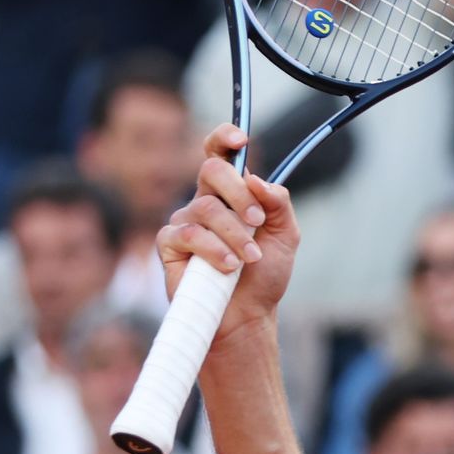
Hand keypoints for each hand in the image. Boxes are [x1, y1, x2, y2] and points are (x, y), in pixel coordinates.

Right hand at [160, 125, 295, 342]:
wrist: (248, 315)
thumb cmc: (264, 276)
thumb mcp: (285, 236)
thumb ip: (278, 204)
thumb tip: (258, 181)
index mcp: (230, 194)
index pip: (219, 154)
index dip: (224, 138)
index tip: (241, 139)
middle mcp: (204, 202)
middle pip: (212, 170)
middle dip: (239, 194)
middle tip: (257, 222)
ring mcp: (184, 222)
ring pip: (205, 207)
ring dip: (234, 234)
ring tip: (249, 259)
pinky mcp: (168, 246)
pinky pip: (188, 235)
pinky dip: (214, 250)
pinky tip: (228, 267)